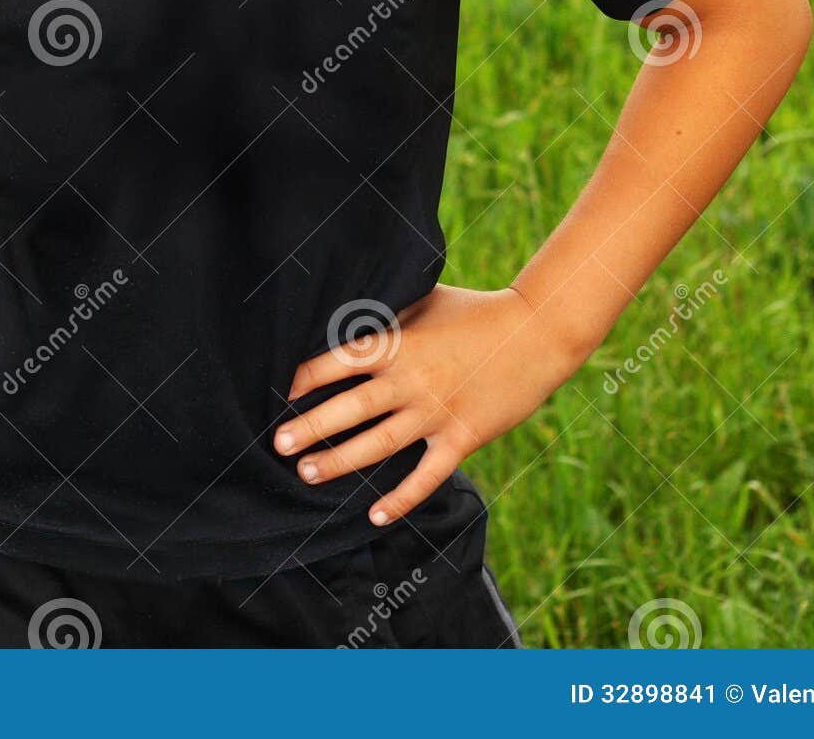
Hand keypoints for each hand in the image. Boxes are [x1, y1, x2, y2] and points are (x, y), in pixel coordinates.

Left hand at [273, 284, 584, 524]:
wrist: (535, 333)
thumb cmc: (474, 311)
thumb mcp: (424, 300)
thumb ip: (387, 314)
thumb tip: (342, 316)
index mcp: (399, 343)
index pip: (341, 360)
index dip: (308, 377)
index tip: (281, 394)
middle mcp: (411, 379)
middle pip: (351, 407)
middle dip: (311, 427)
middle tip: (277, 444)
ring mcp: (437, 411)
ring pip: (380, 443)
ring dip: (341, 461)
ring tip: (307, 474)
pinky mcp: (463, 436)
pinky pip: (426, 475)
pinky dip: (401, 498)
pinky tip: (375, 514)